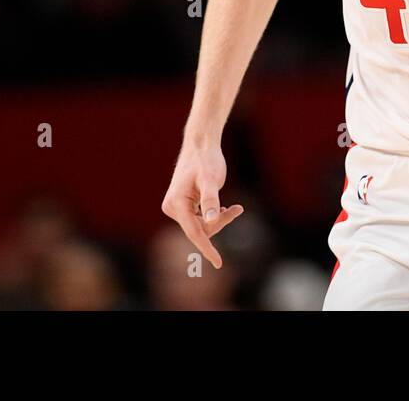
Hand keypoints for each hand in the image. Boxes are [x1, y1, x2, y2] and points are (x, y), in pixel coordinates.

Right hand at [160, 141, 244, 268]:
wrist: (201, 145)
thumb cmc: (206, 160)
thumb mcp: (211, 179)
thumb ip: (211, 200)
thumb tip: (211, 221)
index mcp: (176, 204)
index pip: (193, 232)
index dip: (207, 248)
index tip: (218, 263)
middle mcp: (172, 208)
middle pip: (199, 230)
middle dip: (219, 223)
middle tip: (237, 209)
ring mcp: (176, 208)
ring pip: (201, 226)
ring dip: (218, 219)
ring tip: (235, 208)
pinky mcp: (183, 207)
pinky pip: (200, 220)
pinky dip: (214, 216)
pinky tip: (227, 209)